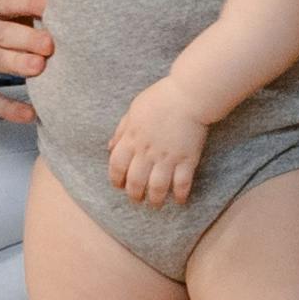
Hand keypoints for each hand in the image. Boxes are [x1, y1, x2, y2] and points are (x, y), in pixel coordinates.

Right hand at [0, 0, 55, 116]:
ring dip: (15, 63)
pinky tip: (30, 114)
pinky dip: (6, 107)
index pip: (7, 1)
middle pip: (1, 32)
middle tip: (49, 44)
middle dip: (26, 37)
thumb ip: (18, 8)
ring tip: (39, 68)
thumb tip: (61, 2)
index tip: (50, 5)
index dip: (28, 2)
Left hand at [108, 75, 213, 208]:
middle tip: (137, 199)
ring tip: (155, 204)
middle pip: (136, 182)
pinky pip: (182, 183)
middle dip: (134, 194)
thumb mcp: (134, 110)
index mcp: (132, 139)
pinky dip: (179, 195)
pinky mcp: (187, 159)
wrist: (189, 95)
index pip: (117, 165)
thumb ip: (121, 130)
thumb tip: (109, 147)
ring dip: (155, 199)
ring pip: (157, 187)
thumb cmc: (160, 99)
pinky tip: (179, 200)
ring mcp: (168, 157)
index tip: (119, 185)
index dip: (116, 179)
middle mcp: (147, 152)